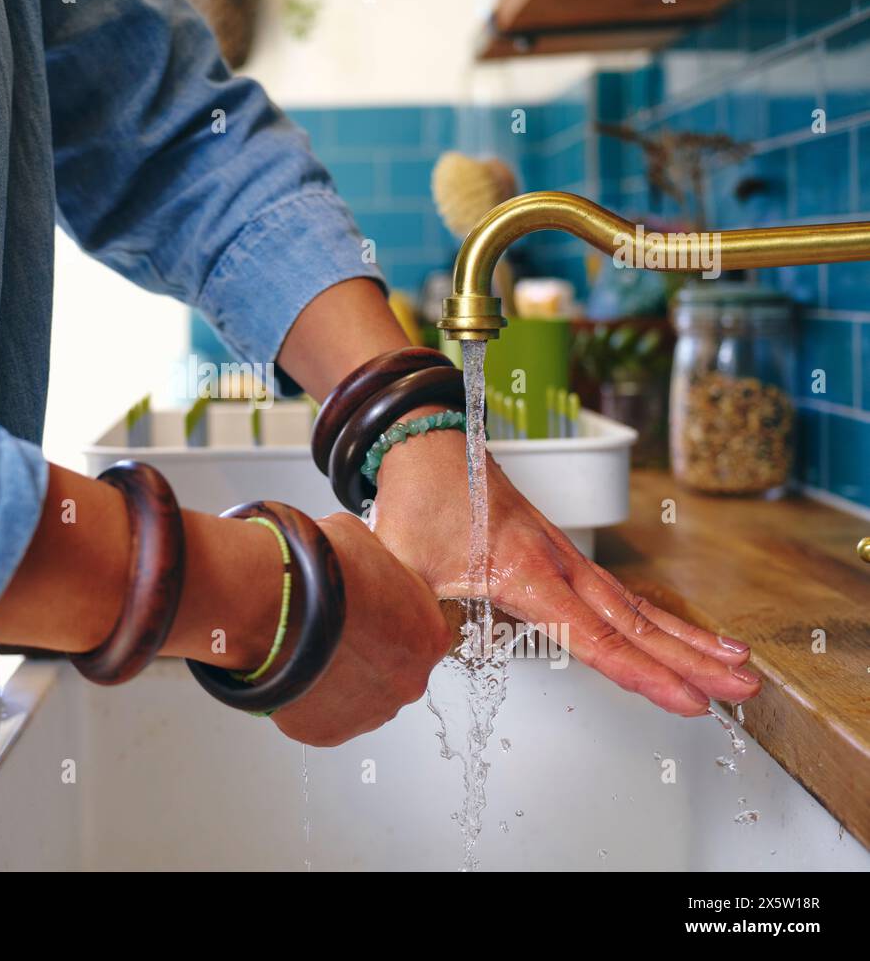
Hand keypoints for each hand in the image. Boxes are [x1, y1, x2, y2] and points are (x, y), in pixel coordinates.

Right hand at [270, 512, 453, 745]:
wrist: (276, 604)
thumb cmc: (320, 574)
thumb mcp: (364, 545)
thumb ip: (376, 567)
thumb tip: (360, 564)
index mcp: (428, 636)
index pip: (418, 630)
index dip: (386, 617)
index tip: (362, 610)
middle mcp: (407, 682)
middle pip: (390, 669)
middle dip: (364, 652)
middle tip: (331, 629)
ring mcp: (368, 713)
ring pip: (356, 696)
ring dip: (336, 676)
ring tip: (305, 647)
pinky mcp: (327, 731)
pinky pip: (320, 714)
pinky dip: (305, 695)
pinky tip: (290, 666)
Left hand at [370, 422, 761, 715]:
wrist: (427, 442)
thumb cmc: (418, 499)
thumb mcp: (399, 566)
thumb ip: (409, 617)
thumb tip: (412, 658)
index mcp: (520, 570)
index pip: (590, 635)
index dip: (640, 673)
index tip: (685, 699)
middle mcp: (555, 562)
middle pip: (633, 622)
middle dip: (690, 660)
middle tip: (743, 691)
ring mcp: (564, 557)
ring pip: (634, 606)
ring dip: (687, 639)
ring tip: (738, 670)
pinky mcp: (562, 555)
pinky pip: (619, 593)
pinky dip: (658, 618)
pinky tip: (684, 638)